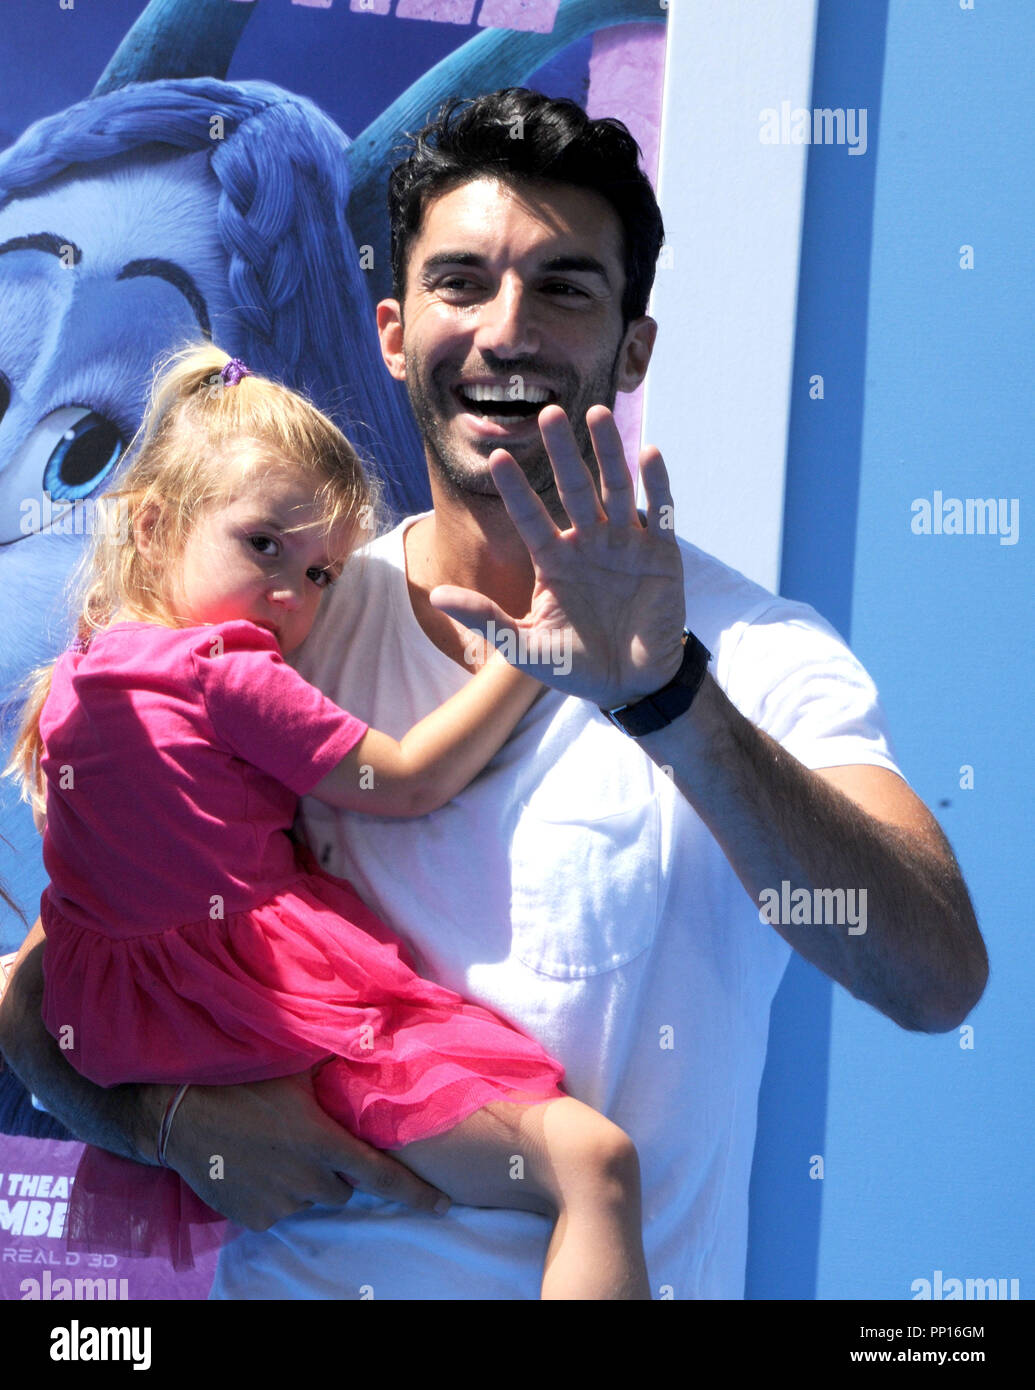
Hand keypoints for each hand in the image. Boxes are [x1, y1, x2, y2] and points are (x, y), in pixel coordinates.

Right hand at [159, 1069, 448, 1229]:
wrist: (180, 1113)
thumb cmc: (241, 1080)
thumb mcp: (295, 1064)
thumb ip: (338, 1058)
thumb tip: (377, 1027)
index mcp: (324, 1143)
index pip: (382, 1176)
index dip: (415, 1193)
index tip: (443, 1205)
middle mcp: (308, 1180)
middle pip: (343, 1187)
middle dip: (336, 1168)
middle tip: (309, 1138)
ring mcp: (280, 1203)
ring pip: (310, 1198)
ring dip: (304, 1180)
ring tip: (275, 1146)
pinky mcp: (254, 1219)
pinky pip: (279, 1210)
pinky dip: (275, 1193)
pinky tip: (256, 1164)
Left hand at [430, 405, 686, 708]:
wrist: (631, 685)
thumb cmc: (576, 666)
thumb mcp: (526, 647)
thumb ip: (486, 618)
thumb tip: (436, 597)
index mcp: (554, 560)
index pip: (530, 517)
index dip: (516, 489)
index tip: (497, 458)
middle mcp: (588, 543)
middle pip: (574, 489)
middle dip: (562, 453)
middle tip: (548, 412)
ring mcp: (625, 545)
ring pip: (615, 488)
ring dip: (608, 452)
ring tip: (598, 414)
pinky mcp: (661, 555)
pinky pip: (659, 513)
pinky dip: (657, 484)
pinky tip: (649, 452)